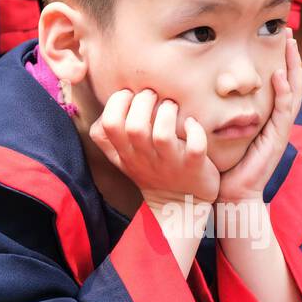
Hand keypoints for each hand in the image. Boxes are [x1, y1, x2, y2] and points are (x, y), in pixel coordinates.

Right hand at [90, 88, 219, 211]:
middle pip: (135, 127)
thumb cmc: (151, 172)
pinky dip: (195, 130)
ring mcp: (169, 163)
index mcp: (124, 154)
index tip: (129, 95)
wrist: (178, 205)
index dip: (115, 104)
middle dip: (143, 101)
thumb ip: (110, 136)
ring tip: (171, 106)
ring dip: (167, 112)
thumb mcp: (124, 158)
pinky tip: (192, 123)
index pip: (105, 128)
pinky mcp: (194, 166)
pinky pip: (196, 147)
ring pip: (162, 135)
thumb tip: (108, 105)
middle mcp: (144, 159)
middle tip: (154, 96)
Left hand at [217, 34, 301, 205]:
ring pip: (294, 91)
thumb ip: (221, 110)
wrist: (231, 195)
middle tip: (287, 30)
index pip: (279, 81)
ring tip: (289, 44)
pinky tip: (280, 75)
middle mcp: (278, 120)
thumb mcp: (222, 130)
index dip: (279, 58)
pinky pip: (284, 111)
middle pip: (292, 80)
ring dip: (293, 66)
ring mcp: (280, 129)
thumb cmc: (223, 165)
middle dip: (290, 55)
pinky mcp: (277, 139)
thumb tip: (200, 88)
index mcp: (267, 117)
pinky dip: (284, 92)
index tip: (274, 36)